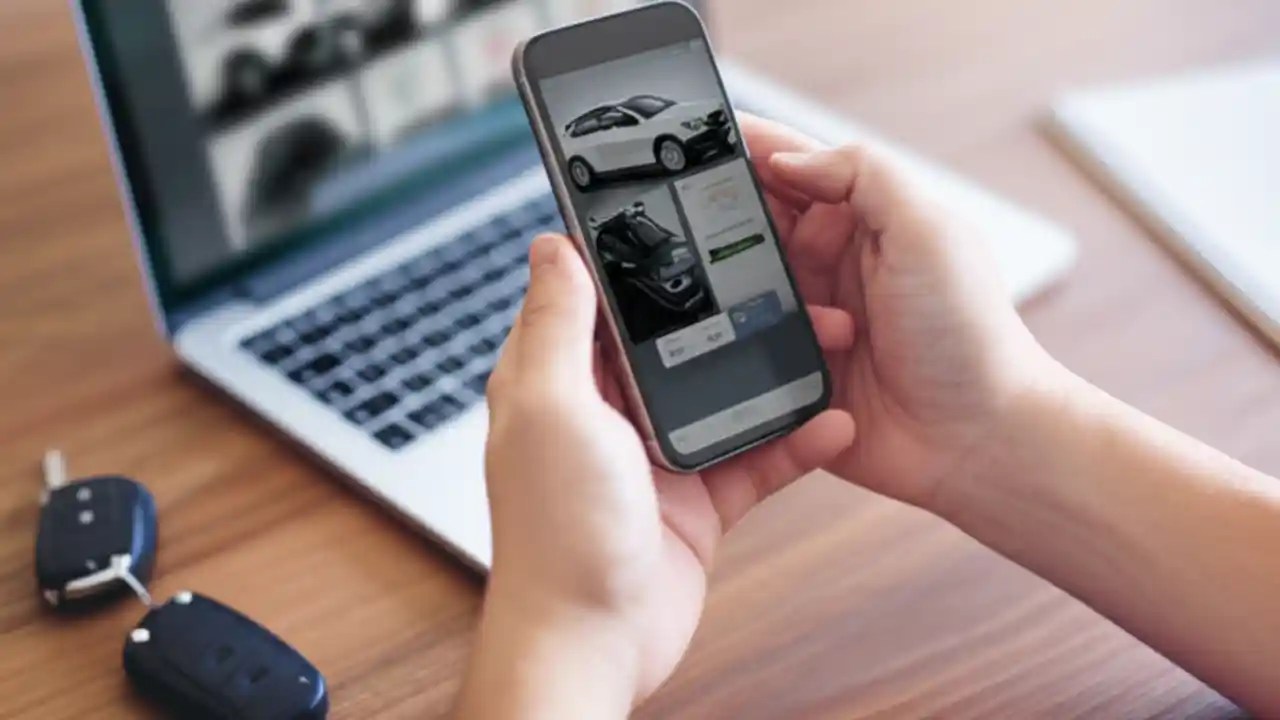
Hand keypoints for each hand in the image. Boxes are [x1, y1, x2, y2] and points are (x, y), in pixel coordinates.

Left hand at [458, 233, 855, 716]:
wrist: (593, 642)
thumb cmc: (555, 532)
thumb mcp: (553, 407)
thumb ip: (559, 325)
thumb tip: (553, 245)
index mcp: (559, 379)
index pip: (598, 297)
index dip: (636, 256)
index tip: (688, 218)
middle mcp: (605, 411)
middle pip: (674, 338)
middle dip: (728, 308)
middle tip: (785, 274)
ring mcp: (655, 455)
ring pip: (724, 392)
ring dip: (774, 368)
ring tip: (827, 337)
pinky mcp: (697, 499)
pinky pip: (755, 457)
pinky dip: (794, 440)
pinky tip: (832, 421)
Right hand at [743, 114, 1062, 509]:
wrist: (975, 440)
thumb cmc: (970, 336)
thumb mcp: (928, 231)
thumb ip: (861, 174)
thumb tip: (785, 156)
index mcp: (865, 217)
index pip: (791, 165)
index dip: (745, 149)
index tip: (692, 146)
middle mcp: (832, 262)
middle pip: (751, 224)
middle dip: (728, 227)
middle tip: (713, 236)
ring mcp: (809, 315)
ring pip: (740, 286)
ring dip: (754, 296)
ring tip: (817, 319)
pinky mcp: (793, 366)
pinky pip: (744, 345)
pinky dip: (752, 344)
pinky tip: (793, 354)